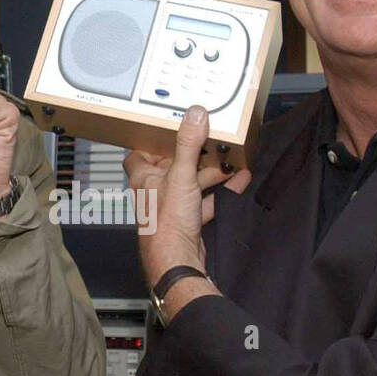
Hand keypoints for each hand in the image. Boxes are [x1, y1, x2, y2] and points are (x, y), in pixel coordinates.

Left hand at [124, 105, 239, 287]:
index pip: (138, 155)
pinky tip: (238, 181)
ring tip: (229, 160)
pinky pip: (205, 202)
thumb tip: (194, 114)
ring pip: (190, 184)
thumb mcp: (180, 175)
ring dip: (209, 173)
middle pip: (171, 167)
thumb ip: (188, 144)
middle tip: (210, 143)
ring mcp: (170, 208)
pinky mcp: (187, 222)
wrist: (177, 261)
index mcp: (144, 178)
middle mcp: (154, 192)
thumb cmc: (166, 223)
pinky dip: (220, 192)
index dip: (151, 143)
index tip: (169, 130)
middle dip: (192, 156)